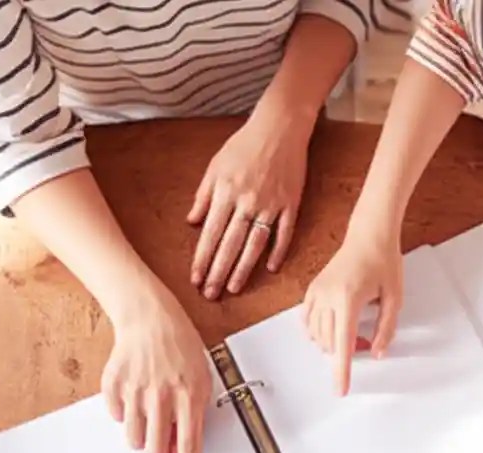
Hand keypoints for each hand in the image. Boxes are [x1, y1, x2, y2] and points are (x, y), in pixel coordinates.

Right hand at [101, 278, 211, 452]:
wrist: (150, 315)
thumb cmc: (180, 346)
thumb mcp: (200, 380)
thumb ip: (191, 418)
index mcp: (190, 395)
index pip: (189, 447)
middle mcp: (162, 395)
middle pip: (155, 449)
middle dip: (158, 451)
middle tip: (161, 434)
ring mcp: (136, 390)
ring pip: (133, 440)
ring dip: (141, 435)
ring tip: (148, 411)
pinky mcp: (114, 385)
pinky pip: (115, 418)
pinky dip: (124, 414)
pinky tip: (134, 393)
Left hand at [187, 111, 310, 299]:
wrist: (280, 127)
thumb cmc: (244, 145)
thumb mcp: (215, 166)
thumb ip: (203, 196)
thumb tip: (192, 222)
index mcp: (226, 192)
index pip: (210, 233)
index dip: (202, 258)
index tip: (195, 279)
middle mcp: (247, 201)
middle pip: (230, 244)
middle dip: (218, 271)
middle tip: (211, 294)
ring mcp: (271, 203)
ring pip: (255, 243)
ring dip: (243, 268)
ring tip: (233, 287)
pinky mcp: (291, 203)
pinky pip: (284, 232)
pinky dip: (278, 251)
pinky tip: (270, 268)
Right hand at [303, 214, 402, 394]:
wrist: (369, 236)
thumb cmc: (383, 261)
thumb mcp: (394, 298)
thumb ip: (386, 329)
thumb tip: (377, 351)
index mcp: (348, 298)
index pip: (343, 345)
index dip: (342, 371)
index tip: (340, 389)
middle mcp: (328, 296)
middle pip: (329, 343)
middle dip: (346, 351)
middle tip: (365, 342)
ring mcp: (317, 293)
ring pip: (317, 335)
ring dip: (334, 342)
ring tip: (353, 331)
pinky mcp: (312, 290)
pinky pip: (308, 321)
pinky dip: (319, 331)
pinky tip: (333, 328)